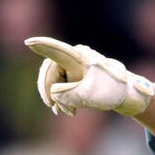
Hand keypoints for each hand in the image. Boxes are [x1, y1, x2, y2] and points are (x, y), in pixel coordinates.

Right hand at [24, 36, 154, 116]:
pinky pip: (59, 85)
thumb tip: (54, 94)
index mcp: (77, 57)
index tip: (29, 42)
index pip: (56, 50)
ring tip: (66, 112)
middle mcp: (72, 57)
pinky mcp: (73, 75)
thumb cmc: (110, 90)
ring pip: (53, 80)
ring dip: (56, 97)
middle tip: (52, 106)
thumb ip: (68, 95)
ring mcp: (72, 66)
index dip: (42, 46)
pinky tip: (64, 111)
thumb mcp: (89, 95)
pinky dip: (60, 98)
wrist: (125, 93)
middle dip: (48, 90)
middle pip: (49, 70)